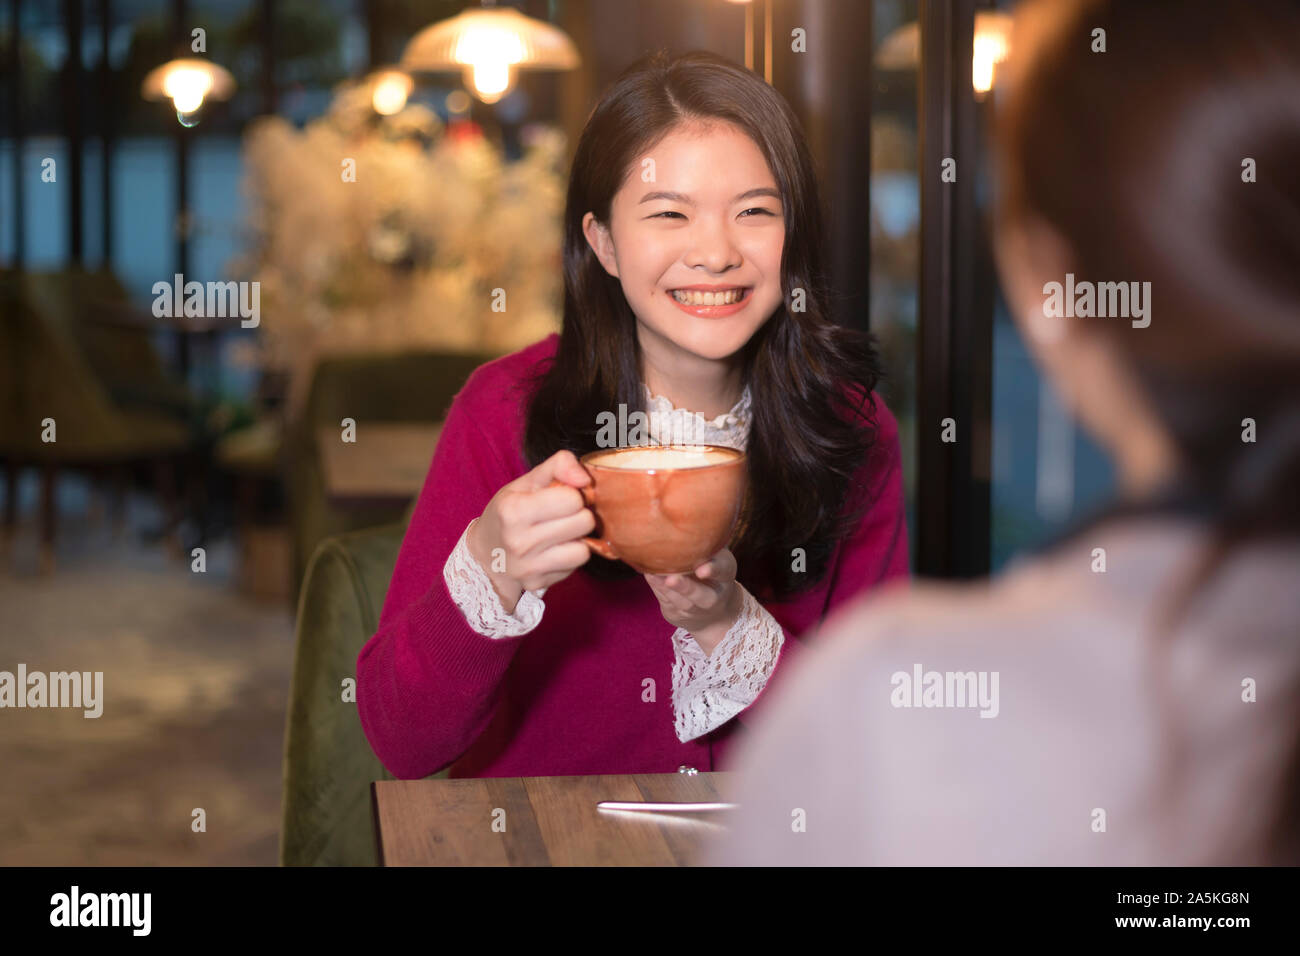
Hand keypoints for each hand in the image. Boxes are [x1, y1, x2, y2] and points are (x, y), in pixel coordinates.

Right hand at [468, 450, 595, 613]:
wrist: (485, 553)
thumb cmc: (508, 512)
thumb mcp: (526, 482)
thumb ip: (559, 466)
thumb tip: (585, 478)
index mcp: (513, 510)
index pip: (572, 498)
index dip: (572, 495)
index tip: (560, 498)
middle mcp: (519, 541)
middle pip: (583, 522)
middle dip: (579, 515)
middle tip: (563, 515)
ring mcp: (528, 567)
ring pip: (583, 550)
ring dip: (578, 539)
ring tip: (562, 533)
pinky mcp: (538, 583)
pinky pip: (575, 567)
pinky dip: (570, 556)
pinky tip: (555, 550)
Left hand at [644, 548, 742, 655]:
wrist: (712, 609)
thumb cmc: (709, 567)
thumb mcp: (715, 554)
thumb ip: (705, 539)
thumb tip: (687, 514)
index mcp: (725, 575)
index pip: (723, 571)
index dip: (714, 570)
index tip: (702, 569)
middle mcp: (714, 596)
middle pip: (702, 596)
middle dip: (687, 588)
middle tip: (672, 579)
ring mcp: (697, 610)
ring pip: (683, 603)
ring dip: (666, 589)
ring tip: (652, 573)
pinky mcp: (679, 615)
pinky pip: (668, 603)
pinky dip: (658, 589)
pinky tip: (649, 576)